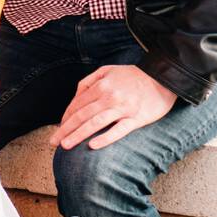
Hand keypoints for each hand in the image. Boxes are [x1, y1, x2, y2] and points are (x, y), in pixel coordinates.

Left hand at [50, 65, 177, 150]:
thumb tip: (75, 96)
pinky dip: (105, 138)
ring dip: (78, 135)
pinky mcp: (137, 119)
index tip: (59, 128)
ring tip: (65, 145)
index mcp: (101, 86)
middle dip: (65, 129)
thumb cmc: (132, 76)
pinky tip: (92, 146)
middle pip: (82, 115)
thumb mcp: (107, 71)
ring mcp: (123, 109)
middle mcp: (110, 97)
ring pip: (95, 123)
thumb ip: (88, 82)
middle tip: (53, 141)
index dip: (66, 117)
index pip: (78, 104)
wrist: (163, 77)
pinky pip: (119, 131)